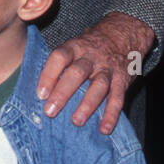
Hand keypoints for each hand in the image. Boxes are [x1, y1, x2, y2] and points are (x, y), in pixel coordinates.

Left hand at [36, 12, 154, 134]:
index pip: (60, 57)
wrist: (123, 34)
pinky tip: (104, 129)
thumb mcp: (75, 45)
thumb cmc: (90, 47)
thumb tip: (39, 90)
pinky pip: (117, 98)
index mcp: (75, 47)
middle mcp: (91, 57)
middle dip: (63, 93)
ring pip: (98, 86)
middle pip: (77, 73)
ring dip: (87, 105)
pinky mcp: (122, 80)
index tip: (40, 94)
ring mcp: (108, 69)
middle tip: (50, 111)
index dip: (49, 74)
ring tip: (76, 121)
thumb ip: (60, 64)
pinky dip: (112, 115)